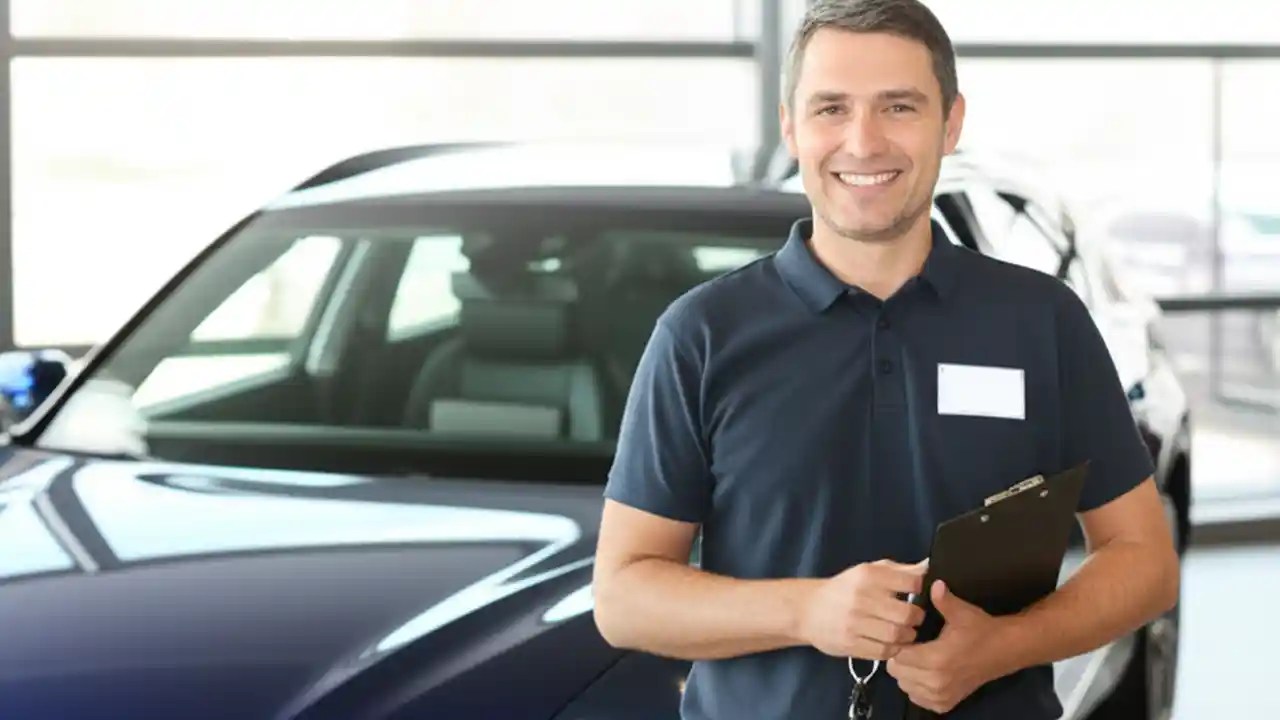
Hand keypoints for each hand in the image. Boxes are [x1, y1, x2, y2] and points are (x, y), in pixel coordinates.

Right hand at [798, 559, 926, 660]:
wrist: (808, 609)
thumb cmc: (845, 588)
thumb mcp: (869, 571)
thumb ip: (900, 570)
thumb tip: (930, 565)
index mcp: (868, 575)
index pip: (911, 582)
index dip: (920, 590)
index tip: (918, 595)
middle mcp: (862, 597)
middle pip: (907, 614)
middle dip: (917, 618)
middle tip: (914, 619)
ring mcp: (855, 622)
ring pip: (897, 635)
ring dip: (907, 636)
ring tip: (904, 632)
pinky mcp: (850, 644)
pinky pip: (883, 651)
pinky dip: (893, 649)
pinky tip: (891, 643)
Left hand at [887, 580, 1005, 713]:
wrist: (1005, 650)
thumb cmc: (981, 630)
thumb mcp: (961, 612)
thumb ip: (943, 599)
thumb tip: (933, 583)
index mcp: (936, 659)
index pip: (898, 656)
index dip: (897, 644)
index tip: (903, 635)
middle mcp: (936, 682)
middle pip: (898, 673)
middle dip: (899, 658)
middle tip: (909, 645)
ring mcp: (941, 696)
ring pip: (905, 686)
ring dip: (907, 673)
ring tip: (917, 658)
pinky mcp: (946, 704)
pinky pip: (918, 698)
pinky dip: (917, 687)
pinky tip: (925, 673)